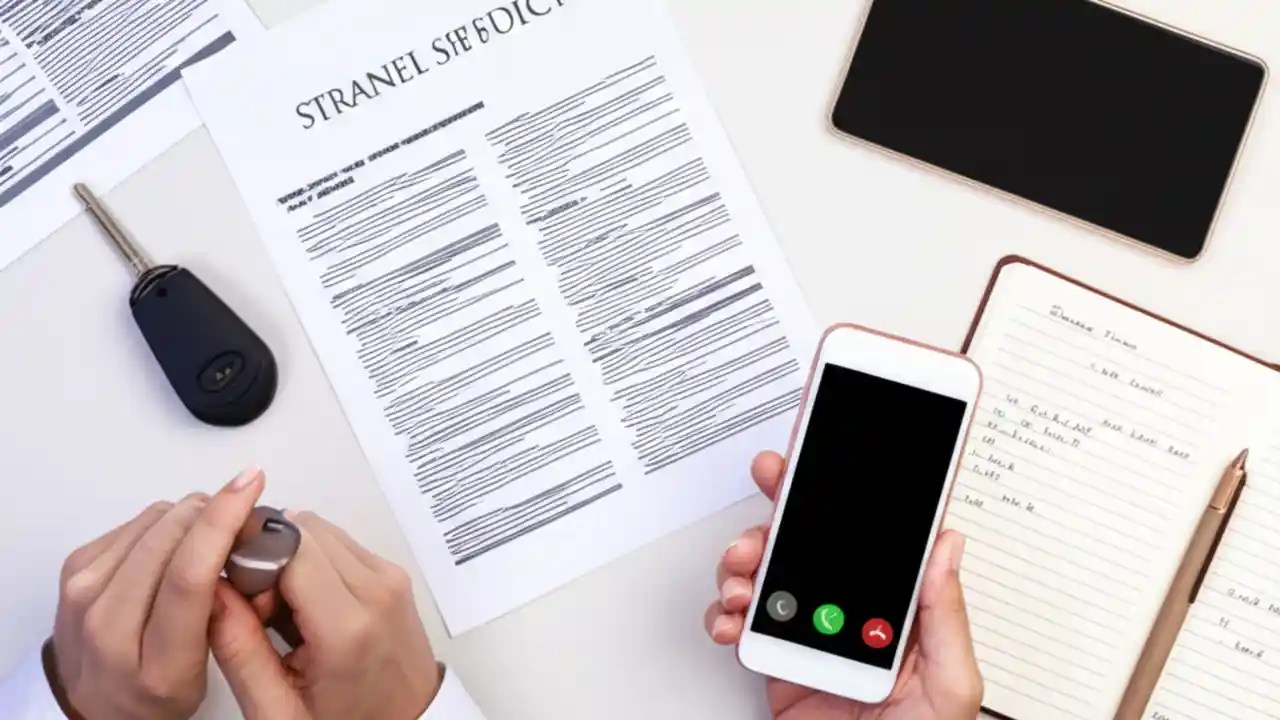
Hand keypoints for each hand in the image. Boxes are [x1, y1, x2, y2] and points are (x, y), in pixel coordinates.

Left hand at [49, 468, 267, 719]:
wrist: (90, 703)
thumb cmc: (155, 692)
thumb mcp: (204, 674)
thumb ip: (220, 614)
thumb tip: (238, 538)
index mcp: (153, 663)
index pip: (187, 577)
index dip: (222, 521)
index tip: (250, 484)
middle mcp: (106, 624)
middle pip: (168, 538)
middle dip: (214, 509)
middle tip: (245, 513)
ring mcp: (83, 591)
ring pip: (154, 520)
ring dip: (192, 515)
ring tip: (208, 536)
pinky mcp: (75, 566)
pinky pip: (137, 521)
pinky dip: (166, 522)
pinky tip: (175, 545)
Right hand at [209, 511, 439, 719]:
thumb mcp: (277, 708)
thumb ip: (238, 648)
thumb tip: (210, 589)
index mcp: (348, 627)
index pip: (290, 546)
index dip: (253, 559)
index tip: (240, 597)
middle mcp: (377, 590)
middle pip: (303, 532)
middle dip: (270, 560)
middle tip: (263, 614)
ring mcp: (390, 577)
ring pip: (320, 532)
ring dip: (292, 560)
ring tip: (287, 616)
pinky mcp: (394, 573)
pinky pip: (340, 544)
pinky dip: (315, 564)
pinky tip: (311, 608)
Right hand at [705, 452, 983, 719]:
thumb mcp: (950, 686)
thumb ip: (944, 616)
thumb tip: (948, 545)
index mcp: (903, 606)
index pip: (880, 531)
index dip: (859, 484)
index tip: (836, 444)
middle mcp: (853, 609)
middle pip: (814, 536)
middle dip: (786, 500)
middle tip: (772, 477)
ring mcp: (811, 631)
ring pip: (769, 569)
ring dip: (746, 557)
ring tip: (742, 570)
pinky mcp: (777, 658)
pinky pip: (742, 620)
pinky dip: (724, 611)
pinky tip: (729, 616)